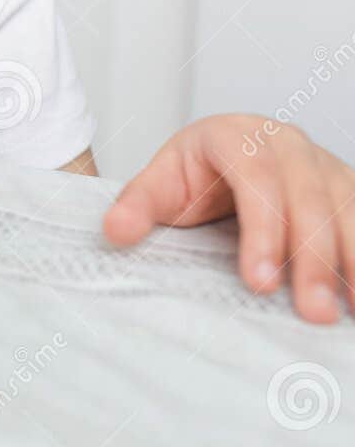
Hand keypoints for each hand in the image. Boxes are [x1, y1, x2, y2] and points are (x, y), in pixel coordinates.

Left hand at [103, 114, 352, 323]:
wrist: (223, 156)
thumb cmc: (194, 173)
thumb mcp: (160, 184)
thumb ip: (138, 206)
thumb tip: (115, 232)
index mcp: (235, 136)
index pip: (256, 178)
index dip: (263, 230)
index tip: (260, 283)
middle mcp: (286, 144)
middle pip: (308, 197)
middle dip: (311, 257)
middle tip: (311, 310)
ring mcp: (322, 163)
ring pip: (347, 207)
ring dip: (350, 260)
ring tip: (350, 310)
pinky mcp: (346, 187)